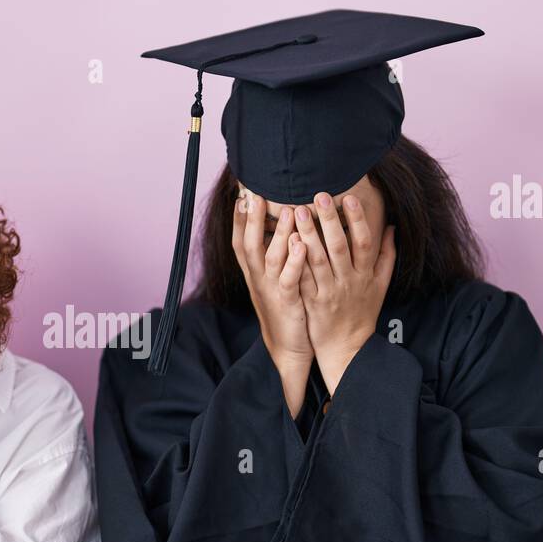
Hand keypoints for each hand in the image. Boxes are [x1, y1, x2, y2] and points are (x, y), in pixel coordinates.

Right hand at [232, 188, 313, 415]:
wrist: (289, 348)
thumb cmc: (286, 309)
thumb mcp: (275, 280)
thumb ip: (276, 255)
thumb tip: (281, 228)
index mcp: (255, 273)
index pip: (241, 241)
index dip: (239, 219)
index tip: (241, 195)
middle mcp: (258, 279)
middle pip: (249, 244)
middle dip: (252, 219)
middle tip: (255, 194)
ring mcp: (271, 290)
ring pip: (271, 257)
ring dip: (279, 234)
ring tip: (287, 211)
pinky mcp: (287, 302)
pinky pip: (290, 278)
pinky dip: (295, 260)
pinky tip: (303, 244)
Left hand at [292, 192, 394, 394]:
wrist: (347, 349)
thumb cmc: (363, 312)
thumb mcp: (381, 286)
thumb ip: (387, 256)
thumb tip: (390, 226)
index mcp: (365, 275)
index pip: (363, 243)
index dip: (358, 221)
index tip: (349, 198)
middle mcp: (347, 283)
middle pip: (339, 248)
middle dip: (329, 221)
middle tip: (318, 195)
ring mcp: (328, 294)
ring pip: (317, 261)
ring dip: (307, 235)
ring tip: (296, 211)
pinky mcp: (311, 304)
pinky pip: (302, 280)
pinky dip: (294, 262)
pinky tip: (286, 242)